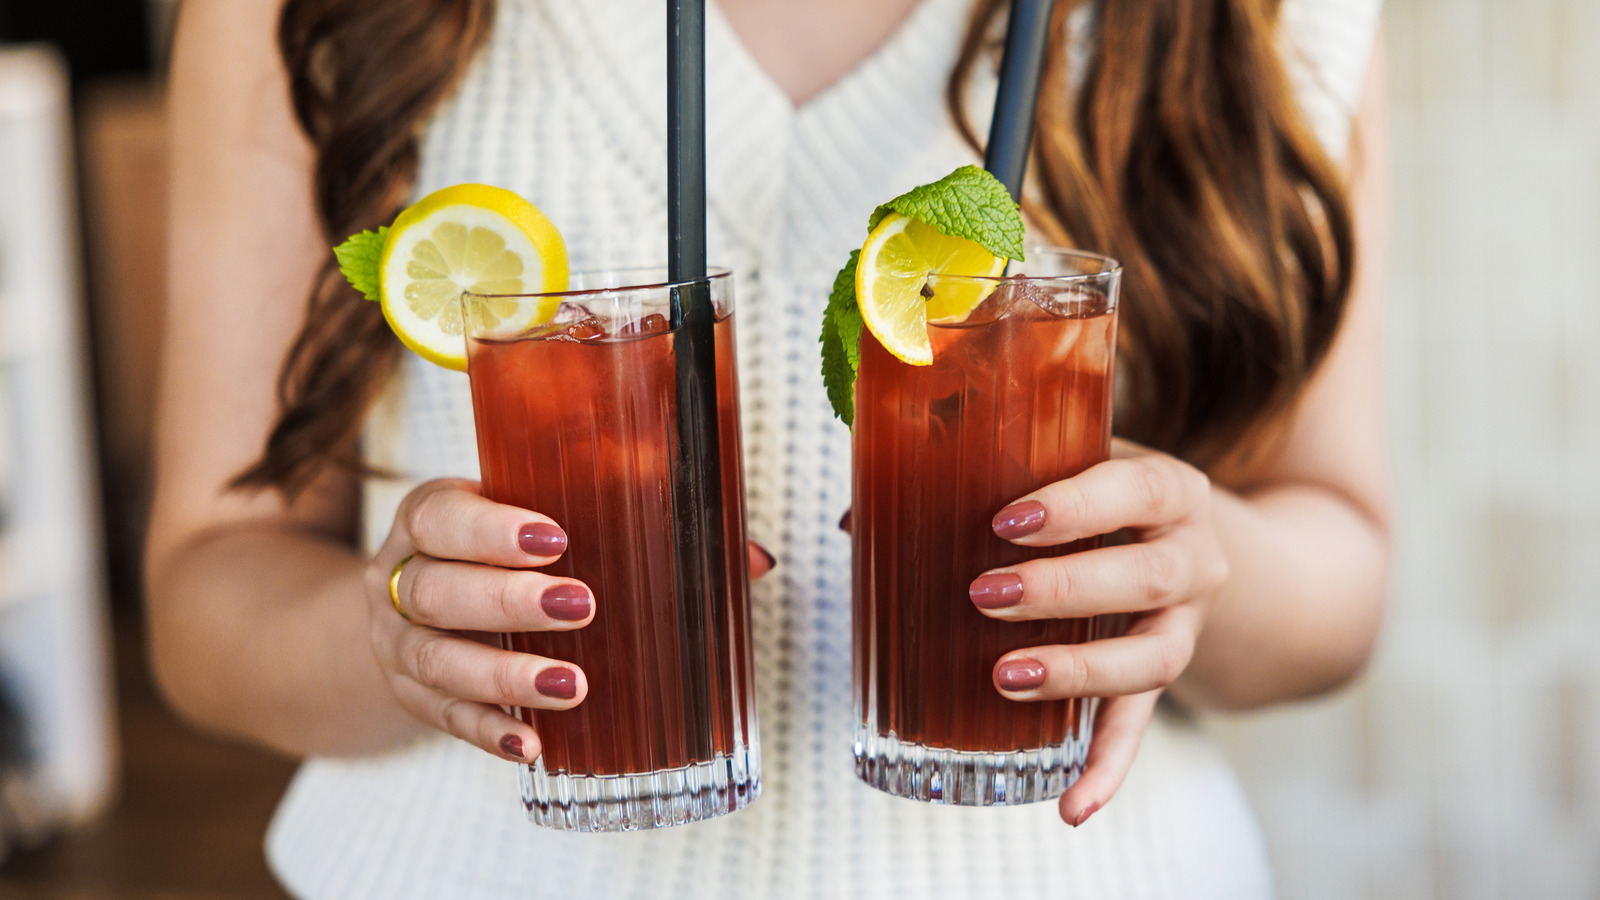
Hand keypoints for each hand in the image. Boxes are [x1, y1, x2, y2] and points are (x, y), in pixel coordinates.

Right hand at [366, 478, 773, 761]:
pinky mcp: (412, 698)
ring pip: (438, 662)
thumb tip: (752, 559)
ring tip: (571, 686)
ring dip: (504, 677)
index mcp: (430, 517)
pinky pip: (442, 720)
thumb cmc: (500, 551)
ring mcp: (398, 645)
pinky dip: (486, 732)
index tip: (555, 538)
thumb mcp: (538, 518)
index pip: (442, 517)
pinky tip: (530, 744)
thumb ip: (635, 524)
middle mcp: (401, 580)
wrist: (412, 601)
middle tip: (581, 606)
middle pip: (440, 592)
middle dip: (509, 602)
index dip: (490, 530)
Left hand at [969, 440, 1229, 826]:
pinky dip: (1105, 770)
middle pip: (1145, 579)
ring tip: (1005, 677)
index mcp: (1170, 493)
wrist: (1181, 542)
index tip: (1006, 520)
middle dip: (1063, 590)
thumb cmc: (1101, 500)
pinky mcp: (1164, 682)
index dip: (1079, 506)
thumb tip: (856, 519)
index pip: (1139, 490)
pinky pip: (1139, 730)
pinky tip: (1070, 806)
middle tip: (984, 595)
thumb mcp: (1065, 471)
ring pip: (1151, 660)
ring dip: (1078, 672)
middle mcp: (1192, 559)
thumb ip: (981, 480)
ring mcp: (1183, 626)